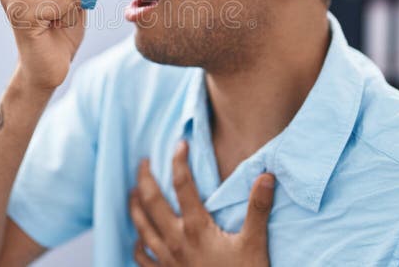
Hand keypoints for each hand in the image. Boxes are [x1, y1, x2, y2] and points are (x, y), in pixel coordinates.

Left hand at [129, 141, 274, 266]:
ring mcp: (166, 260)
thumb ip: (258, 209)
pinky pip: (142, 258)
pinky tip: (137, 238)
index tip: (179, 143)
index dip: (179, 160)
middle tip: (142, 161)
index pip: (182, 185)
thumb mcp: (255, 244)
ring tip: (132, 191)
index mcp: (196, 228)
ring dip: (134, 206)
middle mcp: (175, 241)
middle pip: (151, 202)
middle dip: (144, 178)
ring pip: (140, 227)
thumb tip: (266, 176)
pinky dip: (136, 244)